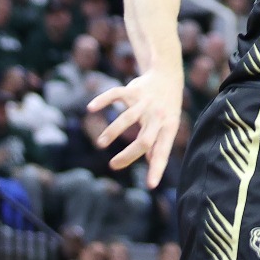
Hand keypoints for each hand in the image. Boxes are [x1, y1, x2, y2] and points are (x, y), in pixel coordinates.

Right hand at [89, 70, 183, 189]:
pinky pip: (116, 94)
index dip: (157, 168)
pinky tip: (91, 109)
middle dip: (128, 155)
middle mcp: (158, 115)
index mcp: (168, 127)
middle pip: (145, 140)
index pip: (163, 151)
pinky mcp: (133, 89)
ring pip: (129, 118)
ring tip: (100, 145)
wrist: (168, 74)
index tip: (151, 185)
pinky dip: (103, 100)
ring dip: (113, 132)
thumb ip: (159, 143)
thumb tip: (151, 163)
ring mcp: (145, 102)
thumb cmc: (167, 106)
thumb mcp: (168, 125)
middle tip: (113, 165)